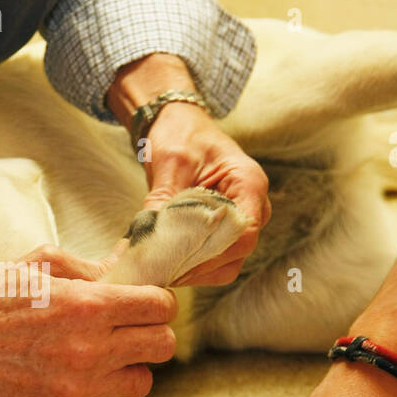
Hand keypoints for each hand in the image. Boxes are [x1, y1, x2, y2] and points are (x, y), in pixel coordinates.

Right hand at [0, 264, 177, 396]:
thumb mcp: (46, 264)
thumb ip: (95, 268)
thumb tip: (133, 266)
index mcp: (90, 304)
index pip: (161, 307)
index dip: (156, 302)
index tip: (143, 304)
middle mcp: (90, 348)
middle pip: (163, 346)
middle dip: (150, 333)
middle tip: (130, 329)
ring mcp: (77, 386)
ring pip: (143, 382)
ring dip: (128, 367)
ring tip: (104, 356)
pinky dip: (100, 395)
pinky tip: (79, 377)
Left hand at [107, 52, 269, 285]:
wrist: (180, 127)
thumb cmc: (181, 136)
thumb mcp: (170, 164)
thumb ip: (163, 201)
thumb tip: (143, 240)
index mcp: (248, 182)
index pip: (243, 231)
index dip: (212, 250)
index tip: (178, 257)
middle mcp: (254, 205)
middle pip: (237, 252)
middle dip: (199, 263)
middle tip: (161, 269)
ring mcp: (243, 221)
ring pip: (229, 263)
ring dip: (196, 270)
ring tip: (161, 269)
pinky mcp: (227, 231)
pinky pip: (218, 260)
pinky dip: (194, 266)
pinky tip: (167, 264)